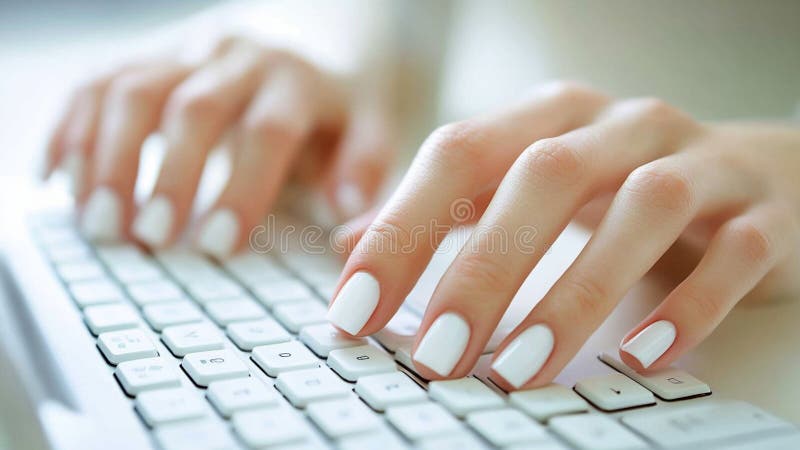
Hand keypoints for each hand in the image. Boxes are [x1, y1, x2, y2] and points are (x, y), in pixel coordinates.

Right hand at [44, 36, 393, 257]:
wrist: (307, 34)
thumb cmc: (334, 104)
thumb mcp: (369, 130)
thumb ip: (365, 175)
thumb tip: (345, 228)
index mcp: (300, 80)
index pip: (269, 131)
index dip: (243, 188)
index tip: (218, 245)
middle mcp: (241, 57)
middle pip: (194, 108)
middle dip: (168, 177)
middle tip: (148, 238)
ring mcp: (189, 51)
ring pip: (134, 89)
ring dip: (108, 158)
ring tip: (98, 225)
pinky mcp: (152, 54)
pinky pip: (97, 82)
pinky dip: (72, 130)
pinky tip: (58, 180)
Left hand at [326, 82, 799, 389]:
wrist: (754, 173)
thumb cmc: (617, 186)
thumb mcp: (527, 184)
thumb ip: (446, 210)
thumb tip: (350, 246)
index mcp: (552, 115)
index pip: (459, 153)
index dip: (401, 228)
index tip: (355, 308)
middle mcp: (622, 126)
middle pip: (545, 176)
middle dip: (483, 269)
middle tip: (436, 354)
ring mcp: (700, 163)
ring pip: (643, 210)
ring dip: (575, 294)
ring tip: (521, 368)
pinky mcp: (762, 212)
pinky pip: (733, 253)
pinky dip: (687, 305)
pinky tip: (641, 356)